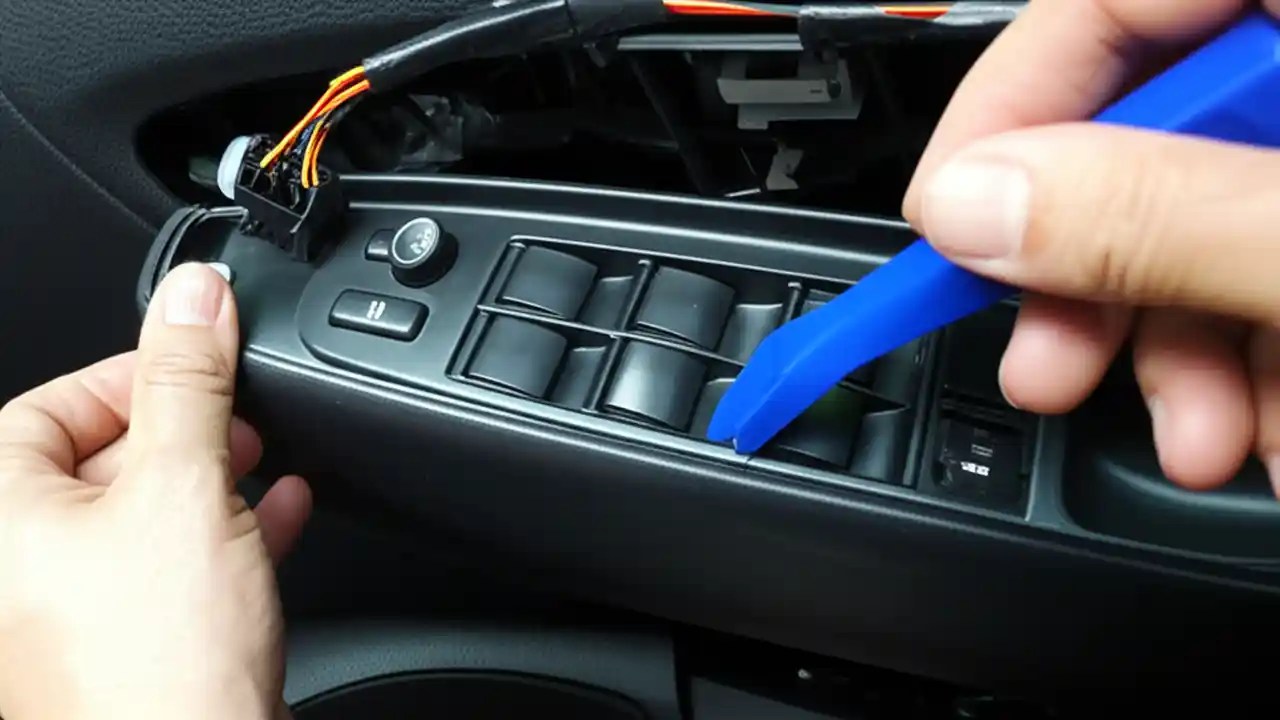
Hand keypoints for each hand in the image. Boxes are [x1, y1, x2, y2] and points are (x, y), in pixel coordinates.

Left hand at [0, 264, 311, 719]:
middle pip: (102, 460)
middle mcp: (22, 568)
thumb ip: (188, 380)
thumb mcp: (180, 486)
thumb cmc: (156, 666)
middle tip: (238, 416)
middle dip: (184, 430)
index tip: (198, 358)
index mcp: (0, 516)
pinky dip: (223, 533)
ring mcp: (74, 614)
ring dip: (213, 479)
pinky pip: (171, 566)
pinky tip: (277, 515)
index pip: (51, 407)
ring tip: (267, 460)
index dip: (133, 374)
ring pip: (144, 515)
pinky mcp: (132, 646)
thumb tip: (195, 294)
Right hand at [902, 0, 1279, 493]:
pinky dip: (1251, 345)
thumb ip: (1154, 218)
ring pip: (1204, 212)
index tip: (949, 230)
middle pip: (1144, 126)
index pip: (1102, 3)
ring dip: (1178, 346)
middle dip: (1096, 277)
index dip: (1005, 109)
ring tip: (1202, 439)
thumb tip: (973, 209)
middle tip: (1053, 367)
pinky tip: (1271, 423)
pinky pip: (1262, 252)